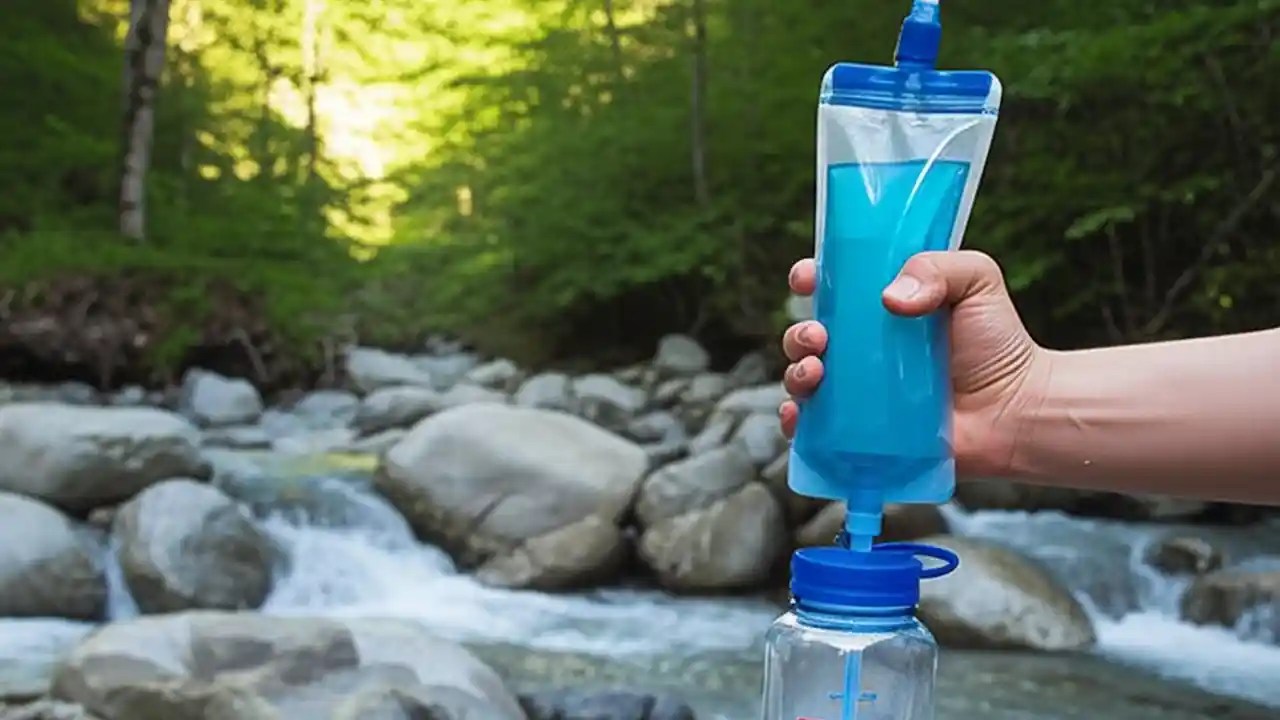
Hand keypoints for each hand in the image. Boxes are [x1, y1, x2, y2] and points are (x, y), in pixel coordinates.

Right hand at [778, 250, 1051, 477]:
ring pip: (803, 379)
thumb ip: (936, 267)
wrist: (1018, 410)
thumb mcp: (976, 280)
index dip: (809, 279)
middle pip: (808, 336)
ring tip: (817, 372)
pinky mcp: (861, 435)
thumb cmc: (998, 344)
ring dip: (795, 372)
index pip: (830, 288)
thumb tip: (889, 298)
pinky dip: (795, 422)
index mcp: (879, 308)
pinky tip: (799, 415)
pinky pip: (813, 431)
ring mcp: (859, 394)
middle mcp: (862, 351)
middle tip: (820, 336)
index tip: (807, 278)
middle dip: (799, 333)